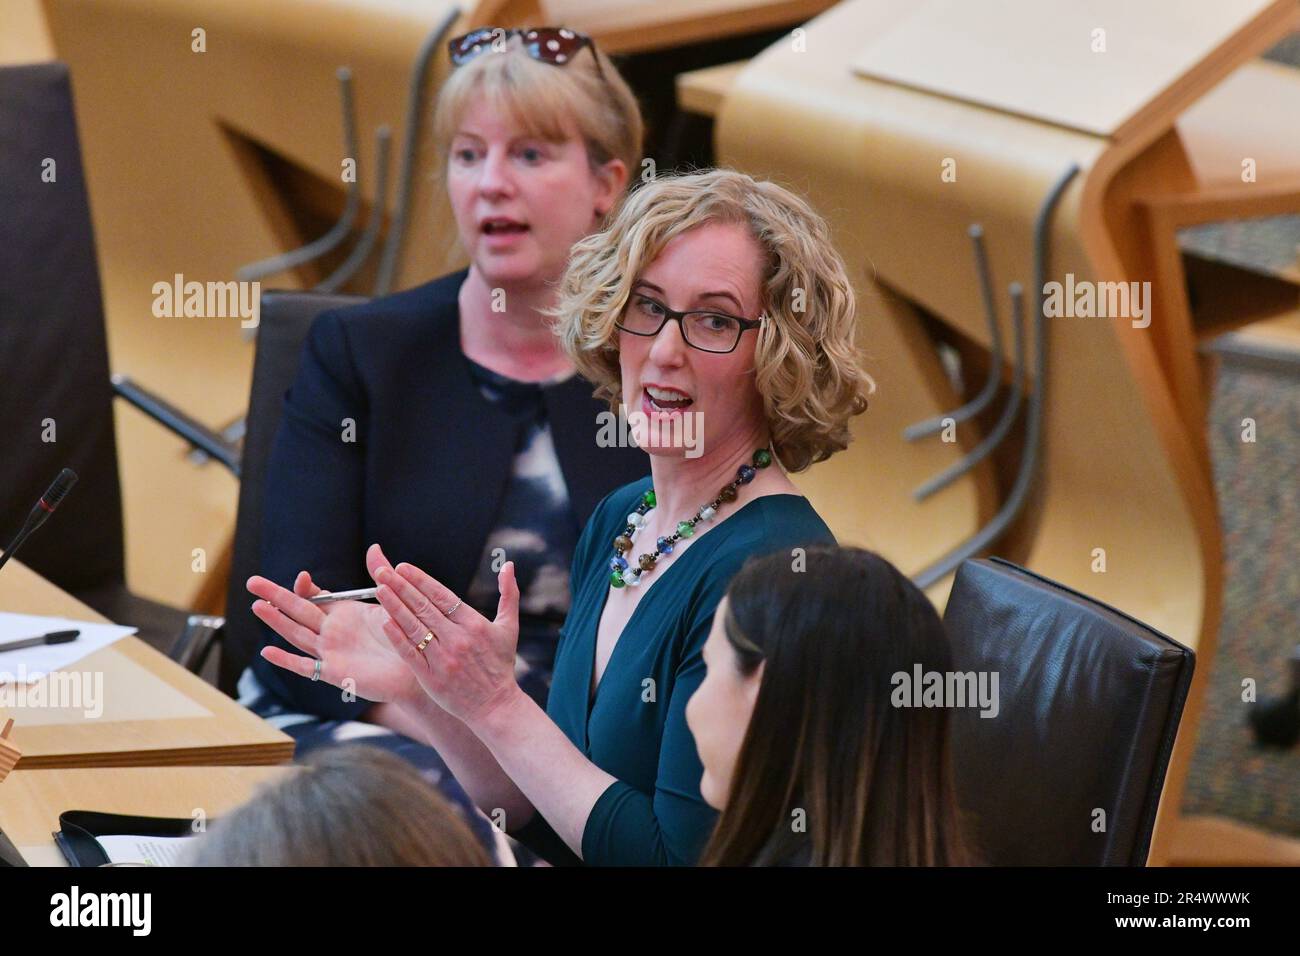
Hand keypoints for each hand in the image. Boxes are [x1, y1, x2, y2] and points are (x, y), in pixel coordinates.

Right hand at [248, 547, 418, 704]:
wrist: (417, 667)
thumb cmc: (405, 635)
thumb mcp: (392, 601)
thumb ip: (381, 574)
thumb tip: (374, 547)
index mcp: (343, 612)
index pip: (314, 597)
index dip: (305, 587)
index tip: (303, 577)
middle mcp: (332, 630)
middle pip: (297, 610)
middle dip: (275, 595)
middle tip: (252, 582)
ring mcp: (330, 651)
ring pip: (297, 633)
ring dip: (276, 621)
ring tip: (256, 606)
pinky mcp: (334, 672)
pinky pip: (306, 666)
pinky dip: (286, 660)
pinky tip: (267, 651)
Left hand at [372, 555, 522, 726]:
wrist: (495, 706)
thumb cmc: (501, 665)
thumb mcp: (509, 627)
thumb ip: (509, 594)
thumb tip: (508, 565)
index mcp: (474, 624)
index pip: (442, 596)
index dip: (421, 580)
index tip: (403, 567)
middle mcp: (457, 639)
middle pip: (424, 607)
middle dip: (401, 587)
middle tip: (382, 572)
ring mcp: (443, 658)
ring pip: (414, 627)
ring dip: (395, 607)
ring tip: (379, 590)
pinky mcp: (431, 677)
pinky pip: (410, 653)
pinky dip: (397, 637)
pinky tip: (385, 622)